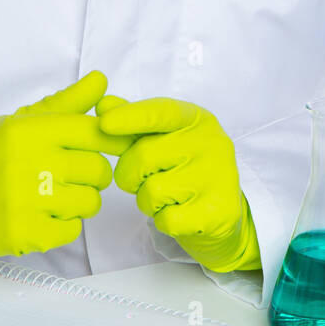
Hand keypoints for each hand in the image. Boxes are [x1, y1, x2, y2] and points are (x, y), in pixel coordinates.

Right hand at [0, 71, 134, 260]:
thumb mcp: (16, 121)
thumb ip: (64, 104)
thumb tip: (101, 79)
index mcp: (30, 131)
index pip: (94, 131)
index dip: (109, 139)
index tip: (106, 146)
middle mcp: (30, 164)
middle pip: (98, 170)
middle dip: (94, 173)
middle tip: (75, 173)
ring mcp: (27, 203)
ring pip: (90, 202)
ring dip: (81, 200)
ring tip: (58, 194)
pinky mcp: (23, 235)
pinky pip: (72, 230)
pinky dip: (64, 224)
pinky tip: (44, 214)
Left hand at [96, 96, 259, 273]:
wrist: (220, 213)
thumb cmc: (184, 169)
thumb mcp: (163, 139)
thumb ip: (134, 122)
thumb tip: (104, 105)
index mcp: (197, 119)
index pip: (161, 111)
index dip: (131, 116)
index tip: (105, 122)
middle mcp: (212, 142)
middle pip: (144, 155)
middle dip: (130, 174)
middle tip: (144, 179)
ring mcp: (219, 177)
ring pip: (152, 191)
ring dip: (147, 200)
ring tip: (166, 196)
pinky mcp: (218, 212)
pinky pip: (167, 219)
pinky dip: (163, 220)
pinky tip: (179, 213)